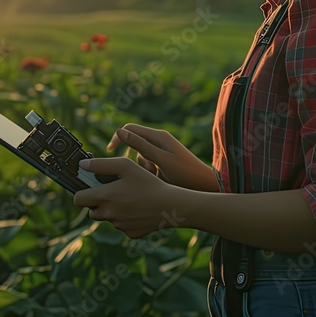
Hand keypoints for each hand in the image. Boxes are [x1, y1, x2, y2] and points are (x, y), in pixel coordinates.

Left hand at [73, 157, 183, 238]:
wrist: (170, 205)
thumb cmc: (148, 182)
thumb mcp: (125, 166)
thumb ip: (101, 164)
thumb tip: (81, 165)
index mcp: (105, 197)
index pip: (78, 199)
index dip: (82, 192)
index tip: (90, 188)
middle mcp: (109, 214)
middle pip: (91, 211)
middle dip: (97, 202)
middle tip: (113, 192)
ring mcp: (120, 226)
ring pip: (107, 218)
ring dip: (112, 210)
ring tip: (128, 198)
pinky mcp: (130, 233)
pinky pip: (121, 226)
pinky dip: (126, 218)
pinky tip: (138, 209)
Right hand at [106, 123, 220, 192]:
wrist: (205, 187)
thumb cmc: (186, 174)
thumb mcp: (161, 160)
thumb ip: (141, 146)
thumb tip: (119, 132)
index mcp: (158, 136)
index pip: (129, 129)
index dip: (117, 138)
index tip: (109, 152)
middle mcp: (158, 141)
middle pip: (133, 143)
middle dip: (129, 157)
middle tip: (131, 171)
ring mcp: (160, 152)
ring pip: (138, 157)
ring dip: (140, 167)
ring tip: (154, 177)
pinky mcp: (162, 163)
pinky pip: (147, 165)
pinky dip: (148, 172)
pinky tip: (158, 181)